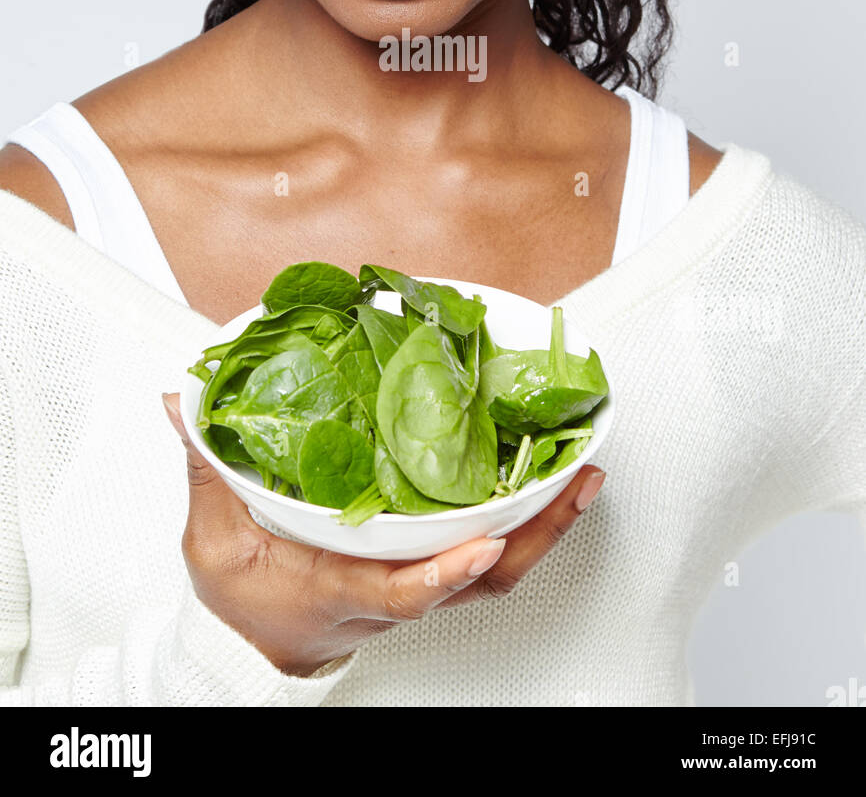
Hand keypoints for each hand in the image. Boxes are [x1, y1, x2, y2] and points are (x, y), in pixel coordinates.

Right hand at [162, 392, 604, 676]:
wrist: (260, 643)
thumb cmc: (243, 594)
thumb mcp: (212, 535)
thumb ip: (207, 464)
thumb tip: (182, 400)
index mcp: (339, 587)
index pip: (398, 592)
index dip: (442, 575)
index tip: (482, 546)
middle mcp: (391, 594)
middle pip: (476, 583)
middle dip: (533, 538)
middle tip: (577, 482)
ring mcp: (417, 590)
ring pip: (495, 576)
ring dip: (544, 531)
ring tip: (583, 478)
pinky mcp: (430, 577)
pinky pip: (488, 560)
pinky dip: (526, 528)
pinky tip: (548, 487)